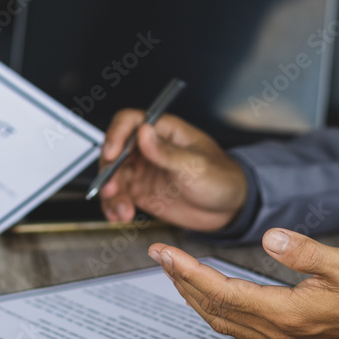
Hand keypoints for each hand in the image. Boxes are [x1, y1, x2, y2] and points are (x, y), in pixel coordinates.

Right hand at [99, 109, 247, 230]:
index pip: (129, 122)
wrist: (230, 208)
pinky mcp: (141, 192)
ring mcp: (143, 170)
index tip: (112, 154)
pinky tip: (121, 216)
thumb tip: (144, 132)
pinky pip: (119, 196)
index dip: (116, 135)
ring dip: (112, 194)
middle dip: (109, 171)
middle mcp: (149, 148)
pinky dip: (115, 207)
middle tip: (112, 189)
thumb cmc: (221, 178)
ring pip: (113, 176)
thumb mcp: (195, 165)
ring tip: (122, 211)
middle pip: (114, 151)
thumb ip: (167, 151)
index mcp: (163, 131)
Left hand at [148, 228, 338, 338]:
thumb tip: (271, 237)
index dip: (189, 272)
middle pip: (213, 308)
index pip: (223, 291)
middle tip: (159, 257)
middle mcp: (277, 333)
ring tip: (175, 271)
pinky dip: (213, 306)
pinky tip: (208, 292)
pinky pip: (236, 326)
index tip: (166, 254)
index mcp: (286, 314)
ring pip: (221, 320)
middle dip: (181, 282)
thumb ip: (306, 251)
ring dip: (194, 296)